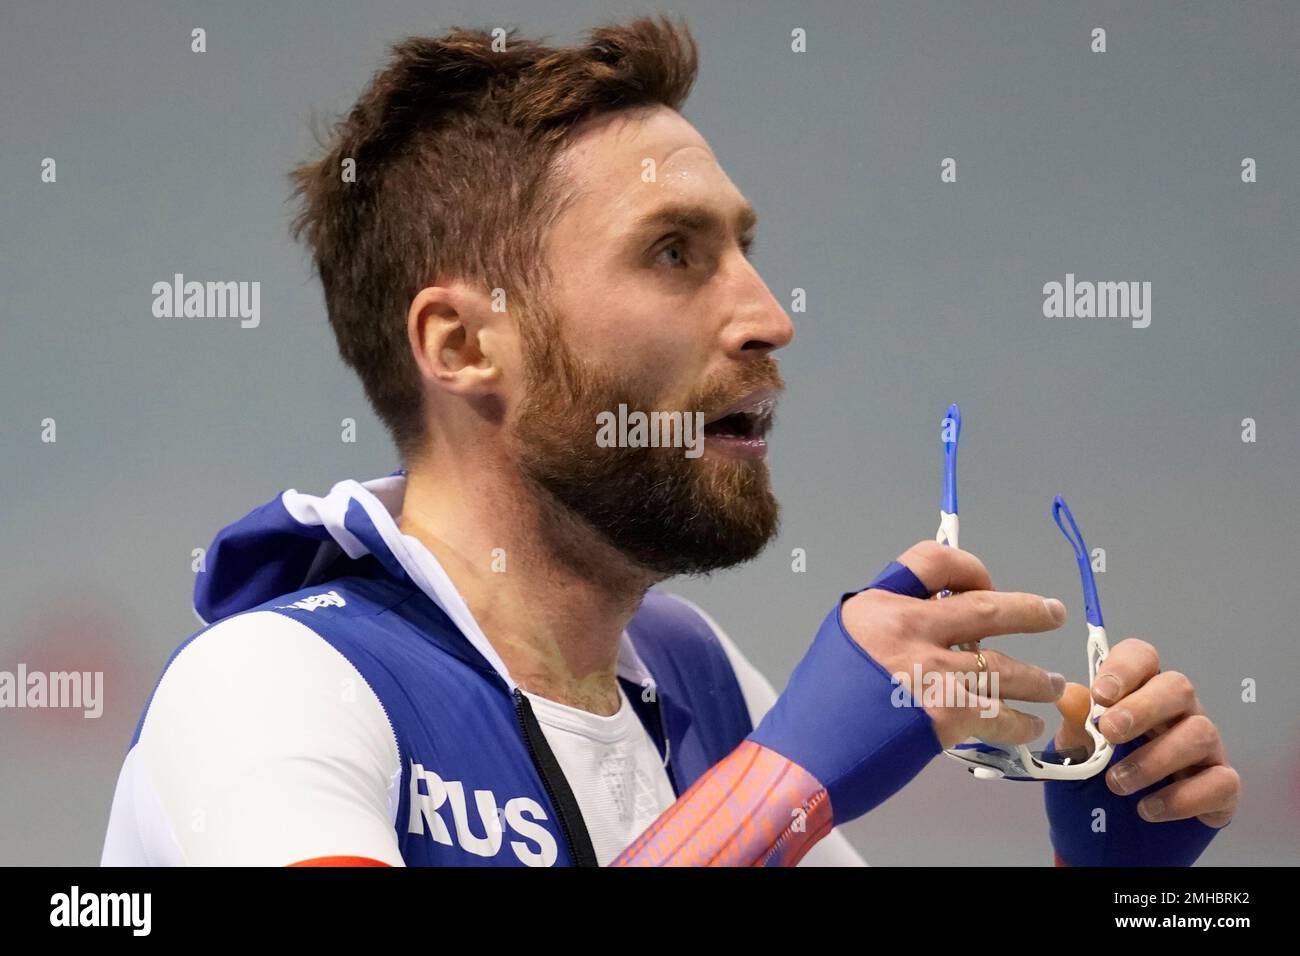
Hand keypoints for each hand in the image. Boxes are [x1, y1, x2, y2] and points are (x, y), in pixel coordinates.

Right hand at [840, 540, 1068, 748]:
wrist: (804, 758)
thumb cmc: (818, 709)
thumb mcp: (843, 641)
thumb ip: (888, 624)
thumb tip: (936, 621)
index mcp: (878, 606)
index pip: (933, 562)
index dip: (968, 568)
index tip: (984, 582)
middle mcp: (908, 630)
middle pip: (987, 607)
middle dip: (1030, 611)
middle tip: (1052, 614)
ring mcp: (931, 674)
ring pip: (1006, 666)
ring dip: (1037, 677)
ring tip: (1053, 683)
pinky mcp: (946, 717)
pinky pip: (1001, 715)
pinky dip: (1021, 723)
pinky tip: (1029, 725)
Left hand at [1052, 639, 1238, 826]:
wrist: (1100, 846)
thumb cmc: (1088, 791)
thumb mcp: (1071, 758)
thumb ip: (1074, 726)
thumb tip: (1070, 694)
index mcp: (1136, 695)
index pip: (1142, 658)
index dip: (1125, 668)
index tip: (1101, 694)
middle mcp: (1176, 715)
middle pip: (1178, 687)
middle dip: (1143, 707)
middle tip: (1110, 733)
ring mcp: (1202, 750)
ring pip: (1200, 732)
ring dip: (1155, 758)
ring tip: (1116, 783)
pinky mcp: (1219, 789)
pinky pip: (1219, 782)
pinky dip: (1181, 797)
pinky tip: (1147, 809)